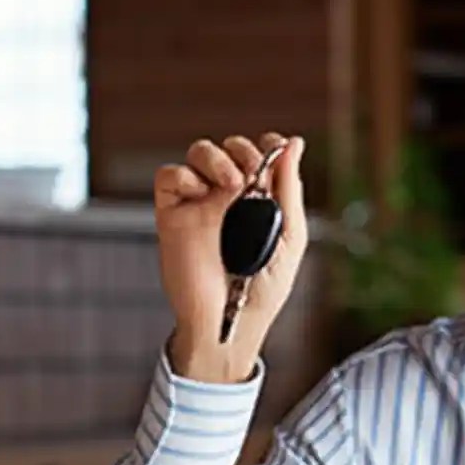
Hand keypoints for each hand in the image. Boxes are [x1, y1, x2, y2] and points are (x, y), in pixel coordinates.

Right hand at [154, 132, 307, 382]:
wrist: (229, 320)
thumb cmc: (263, 288)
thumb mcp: (290, 236)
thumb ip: (290, 189)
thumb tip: (295, 143)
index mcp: (261, 199)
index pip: (261, 154)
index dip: (267, 145)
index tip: (273, 148)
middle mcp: (230, 196)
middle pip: (230, 147)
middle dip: (244, 150)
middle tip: (252, 175)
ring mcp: (200, 202)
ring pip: (199, 152)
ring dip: (216, 157)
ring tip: (231, 185)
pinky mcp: (173, 214)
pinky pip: (169, 175)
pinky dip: (183, 175)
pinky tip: (200, 196)